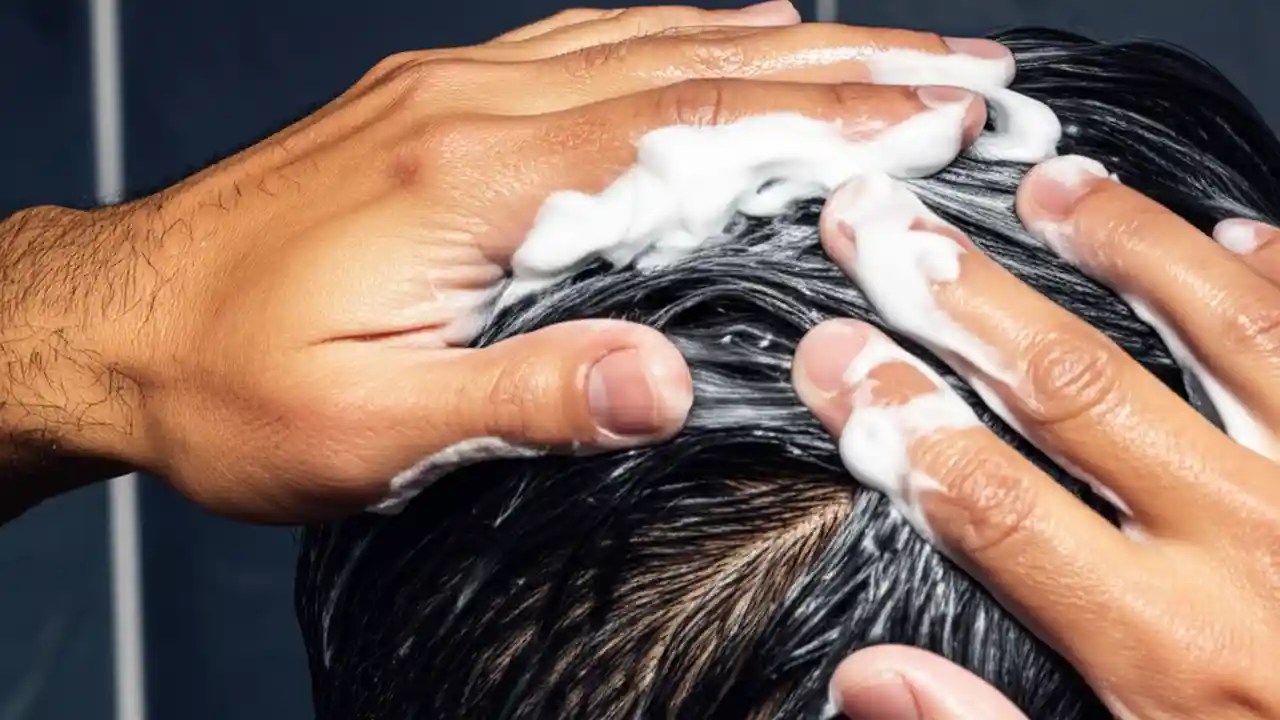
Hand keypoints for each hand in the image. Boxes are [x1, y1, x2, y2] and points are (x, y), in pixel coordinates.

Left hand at [0, 3, 1005, 521]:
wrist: (109, 326)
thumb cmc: (228, 387)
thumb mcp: (368, 427)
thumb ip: (520, 397)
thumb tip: (661, 385)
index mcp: (472, 179)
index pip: (691, 127)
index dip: (829, 118)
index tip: (942, 109)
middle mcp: (472, 108)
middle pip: (695, 61)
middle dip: (847, 61)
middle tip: (963, 62)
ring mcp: (449, 92)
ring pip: (646, 36)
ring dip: (778, 39)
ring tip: (884, 43)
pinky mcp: (429, 102)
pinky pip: (579, 40)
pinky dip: (675, 30)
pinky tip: (725, 28)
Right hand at [795, 157, 1279, 718]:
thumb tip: (867, 678)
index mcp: (1168, 648)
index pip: (994, 504)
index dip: (901, 419)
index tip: (833, 355)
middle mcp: (1252, 550)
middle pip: (1075, 389)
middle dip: (962, 298)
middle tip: (881, 225)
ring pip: (1222, 329)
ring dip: (1125, 247)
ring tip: (1051, 190)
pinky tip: (1235, 232)